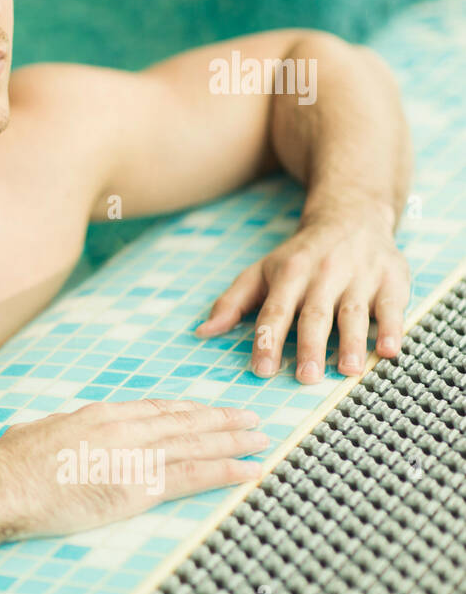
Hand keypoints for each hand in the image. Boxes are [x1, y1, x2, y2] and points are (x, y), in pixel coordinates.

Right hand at [0, 399, 267, 538]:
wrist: (5, 484)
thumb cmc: (11, 463)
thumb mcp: (35, 432)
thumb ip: (55, 430)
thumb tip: (47, 430)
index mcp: (100, 414)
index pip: (155, 408)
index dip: (187, 409)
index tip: (207, 409)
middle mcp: (124, 428)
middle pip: (185, 421)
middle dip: (221, 419)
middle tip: (250, 417)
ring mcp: (134, 456)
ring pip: (197, 443)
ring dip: (234, 441)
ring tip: (261, 438)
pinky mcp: (138, 488)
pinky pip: (193, 476)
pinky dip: (227, 472)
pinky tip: (250, 471)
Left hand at [194, 204, 409, 382]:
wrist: (351, 216)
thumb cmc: (299, 257)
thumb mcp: (261, 271)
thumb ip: (232, 302)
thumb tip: (202, 332)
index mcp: (288, 272)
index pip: (275, 310)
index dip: (268, 339)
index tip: (262, 370)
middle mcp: (323, 273)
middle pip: (315, 314)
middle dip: (310, 346)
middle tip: (305, 378)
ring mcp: (359, 276)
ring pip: (353, 312)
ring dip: (351, 342)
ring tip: (347, 371)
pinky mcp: (392, 279)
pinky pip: (392, 306)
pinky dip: (392, 328)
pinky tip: (388, 351)